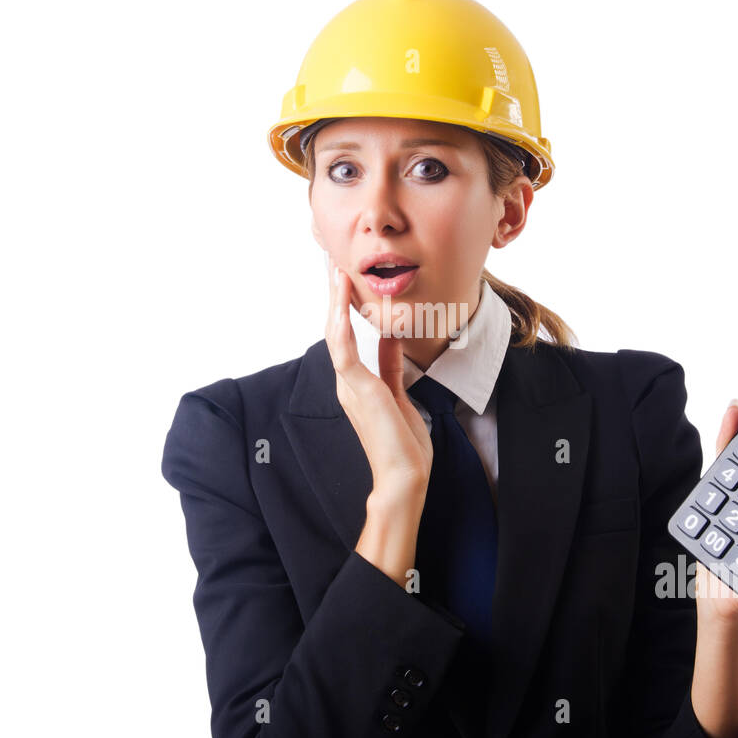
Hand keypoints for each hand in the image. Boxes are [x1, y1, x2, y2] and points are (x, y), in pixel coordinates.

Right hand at [323, 253, 432, 495]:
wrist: (404, 477)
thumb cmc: (403, 443)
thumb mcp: (399, 393)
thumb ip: (390, 364)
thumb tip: (390, 337)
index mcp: (355, 382)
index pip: (345, 334)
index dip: (344, 304)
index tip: (345, 276)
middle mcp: (346, 381)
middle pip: (334, 327)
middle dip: (335, 294)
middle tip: (333, 260)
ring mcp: (349, 385)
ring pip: (334, 333)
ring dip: (335, 301)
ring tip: (336, 270)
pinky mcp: (358, 390)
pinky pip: (343, 352)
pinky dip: (341, 325)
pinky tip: (341, 303)